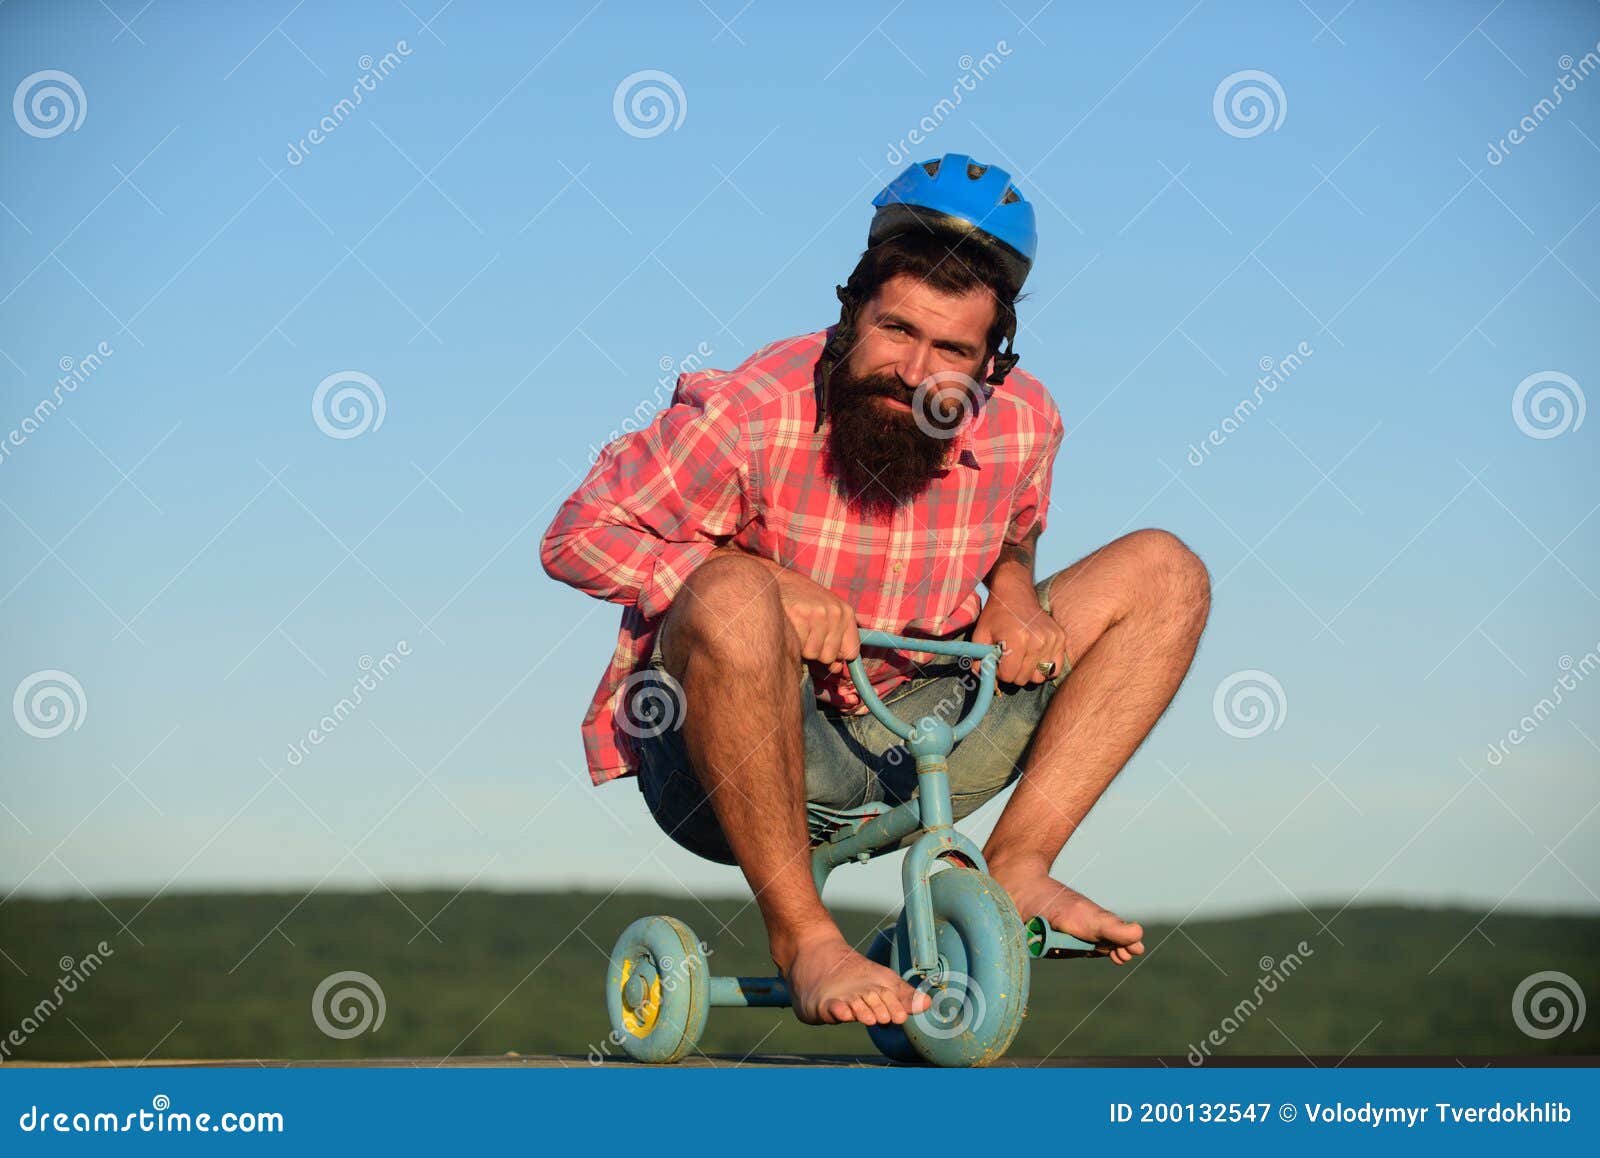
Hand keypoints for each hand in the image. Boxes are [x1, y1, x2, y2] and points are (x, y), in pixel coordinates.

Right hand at [772, 570, 862, 707]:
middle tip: (807, 633)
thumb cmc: (803, 602)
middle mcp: (835, 613)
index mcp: (846, 613)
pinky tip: (790, 626)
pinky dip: (792, 641)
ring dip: (802, 647)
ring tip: (798, 628)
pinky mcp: (800, 616)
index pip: (851, 652)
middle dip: (816, 651)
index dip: (837, 655)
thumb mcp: (826, 616)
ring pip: (812, 653)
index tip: (826, 647)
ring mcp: (818, 614)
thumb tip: (836, 669)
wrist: (779, 580)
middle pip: (829, 656)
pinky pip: (798, 646)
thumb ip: (835, 643)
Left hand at [971, 580, 1066, 687]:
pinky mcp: (1061, 638)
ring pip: (1040, 676)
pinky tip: (1036, 658)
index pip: (1008, 676)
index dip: (999, 671)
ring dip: (1029, 671)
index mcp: (1016, 640)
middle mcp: (1037, 641)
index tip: (998, 659)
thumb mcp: (980, 635)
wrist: (1015, 593)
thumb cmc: (996, 615)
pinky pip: (1055, 668)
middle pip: (1024, 678)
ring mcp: (1052, 640)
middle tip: (1009, 657)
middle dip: (1013, 672)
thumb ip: (980, 662)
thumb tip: (989, 685)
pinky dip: (1045, 667)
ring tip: (1022, 656)